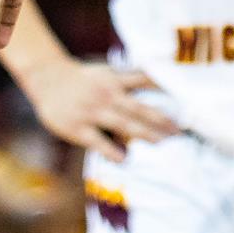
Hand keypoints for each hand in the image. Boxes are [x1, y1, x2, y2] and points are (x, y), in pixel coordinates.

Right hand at [19, 58, 179, 160]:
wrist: (48, 79)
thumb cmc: (82, 79)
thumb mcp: (105, 73)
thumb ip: (127, 82)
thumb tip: (154, 88)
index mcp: (114, 80)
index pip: (144, 81)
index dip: (164, 88)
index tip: (185, 95)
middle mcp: (107, 95)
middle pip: (138, 108)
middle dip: (160, 119)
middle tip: (180, 130)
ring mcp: (93, 111)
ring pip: (123, 124)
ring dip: (144, 133)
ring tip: (163, 142)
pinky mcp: (79, 128)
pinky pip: (99, 142)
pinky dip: (112, 150)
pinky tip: (125, 159)